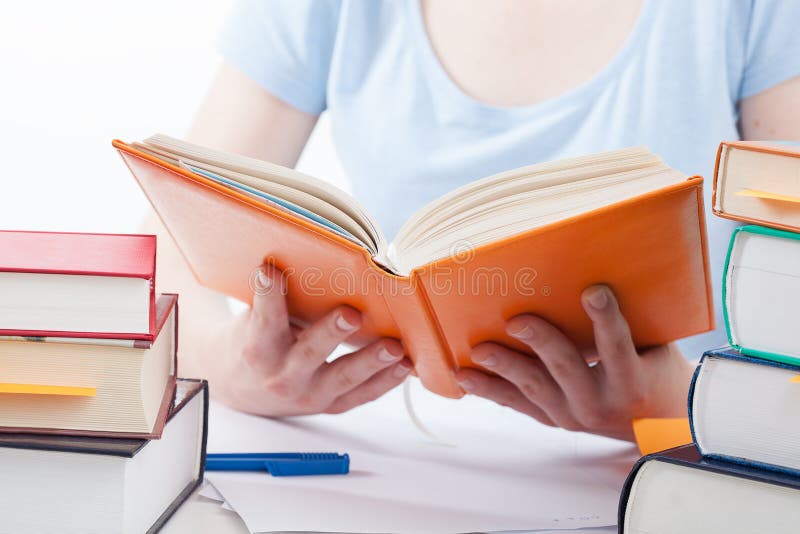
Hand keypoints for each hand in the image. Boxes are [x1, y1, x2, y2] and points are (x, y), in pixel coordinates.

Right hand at [212, 265, 412, 415]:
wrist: (244, 390)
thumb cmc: (254, 342)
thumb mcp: (255, 321)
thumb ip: (280, 302)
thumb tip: (318, 263)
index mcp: (258, 350)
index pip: (264, 320)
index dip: (267, 295)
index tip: (270, 269)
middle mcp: (283, 376)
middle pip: (310, 353)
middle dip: (332, 333)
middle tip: (352, 314)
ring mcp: (310, 395)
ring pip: (344, 378)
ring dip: (371, 362)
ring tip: (395, 347)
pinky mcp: (332, 405)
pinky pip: (362, 394)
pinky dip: (386, 381)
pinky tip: (405, 364)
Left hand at [454, 285, 694, 440]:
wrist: (657, 423)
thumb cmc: (654, 369)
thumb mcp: (653, 345)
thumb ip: (630, 319)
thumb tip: (600, 266)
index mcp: (631, 382)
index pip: (617, 348)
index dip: (606, 320)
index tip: (594, 291)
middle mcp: (600, 404)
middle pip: (567, 368)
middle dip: (541, 342)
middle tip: (516, 321)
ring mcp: (572, 416)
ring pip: (534, 388)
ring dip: (504, 366)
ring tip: (480, 350)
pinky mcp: (552, 420)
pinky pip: (517, 403)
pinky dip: (490, 388)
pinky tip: (464, 375)